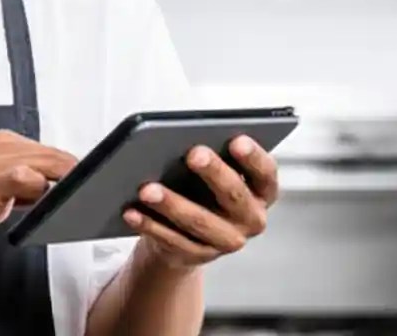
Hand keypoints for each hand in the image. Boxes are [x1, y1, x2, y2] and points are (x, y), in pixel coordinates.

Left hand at [123, 135, 279, 269]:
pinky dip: (149, 225)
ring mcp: (226, 241)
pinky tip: (131, 212)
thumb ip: (212, 156)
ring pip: (199, 222)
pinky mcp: (198, 256)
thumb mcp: (214, 171)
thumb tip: (185, 139)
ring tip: (146, 188)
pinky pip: (172, 240)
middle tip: (192, 153)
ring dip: (172, 204)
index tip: (236, 139)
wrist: (189, 231)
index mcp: (262, 191)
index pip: (265, 173)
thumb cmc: (202, 186)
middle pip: (234, 196)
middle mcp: (251, 219)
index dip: (253, 157)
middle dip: (213, 173)